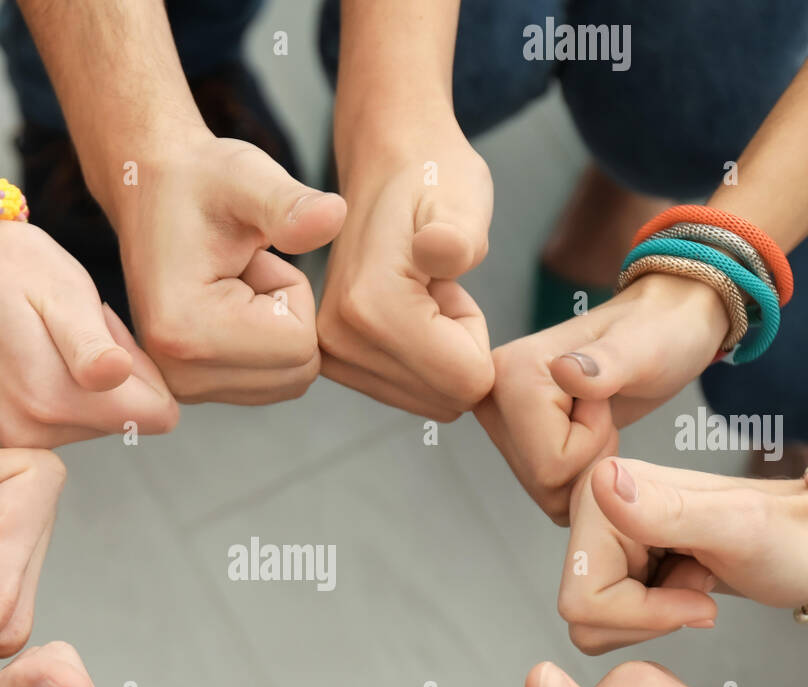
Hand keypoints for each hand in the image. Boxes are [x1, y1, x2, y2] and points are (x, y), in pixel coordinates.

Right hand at [0, 221, 178, 445]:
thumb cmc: (7, 267)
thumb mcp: (60, 291)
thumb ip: (91, 343)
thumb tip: (117, 375)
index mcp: (56, 402)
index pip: (157, 413)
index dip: (142, 369)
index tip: (102, 333)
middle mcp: (37, 435)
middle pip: (129, 417)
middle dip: (114, 372)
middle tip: (71, 326)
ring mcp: (21, 439)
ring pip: (103, 418)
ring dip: (91, 376)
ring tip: (50, 333)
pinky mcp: (13, 434)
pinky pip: (73, 418)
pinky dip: (69, 385)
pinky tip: (39, 350)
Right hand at [110, 133, 346, 403]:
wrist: (152, 194)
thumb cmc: (201, 182)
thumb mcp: (247, 178)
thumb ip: (290, 204)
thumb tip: (335, 215)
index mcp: (185, 332)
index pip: (300, 343)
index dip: (293, 289)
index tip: (250, 256)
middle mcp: (177, 376)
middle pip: (298, 371)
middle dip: (290, 315)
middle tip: (245, 271)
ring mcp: (182, 389)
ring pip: (289, 380)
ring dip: (280, 330)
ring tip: (235, 284)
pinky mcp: (193, 390)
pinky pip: (272, 383)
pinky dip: (267, 346)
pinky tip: (230, 307)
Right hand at [319, 118, 493, 418]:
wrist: (385, 166)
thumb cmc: (433, 179)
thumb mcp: (462, 197)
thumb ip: (459, 235)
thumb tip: (440, 250)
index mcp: (371, 307)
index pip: (465, 381)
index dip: (476, 336)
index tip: (451, 285)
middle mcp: (339, 341)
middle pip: (445, 399)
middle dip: (458, 351)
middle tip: (438, 290)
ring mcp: (330, 355)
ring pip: (427, 400)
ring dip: (440, 354)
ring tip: (421, 295)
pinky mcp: (331, 361)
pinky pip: (406, 393)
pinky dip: (419, 360)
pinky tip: (406, 312)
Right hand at [477, 274, 727, 522]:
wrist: (660, 329)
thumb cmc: (658, 332)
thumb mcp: (646, 346)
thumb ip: (608, 361)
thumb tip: (566, 372)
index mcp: (510, 372)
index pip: (548, 465)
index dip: (592, 443)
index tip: (605, 400)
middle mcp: (491, 395)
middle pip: (540, 481)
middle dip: (587, 460)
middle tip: (605, 411)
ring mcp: (499, 416)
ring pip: (542, 488)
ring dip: (586, 465)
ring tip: (599, 418)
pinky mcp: (510, 432)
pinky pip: (546, 485)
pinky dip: (578, 469)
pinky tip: (587, 432)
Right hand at [558, 457, 807, 653]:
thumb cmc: (792, 538)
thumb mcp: (737, 527)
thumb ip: (666, 510)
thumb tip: (601, 480)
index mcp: (604, 493)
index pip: (581, 598)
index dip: (643, 613)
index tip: (701, 589)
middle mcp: (594, 510)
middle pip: (581, 612)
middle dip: (648, 615)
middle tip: (700, 581)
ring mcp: (605, 538)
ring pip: (592, 621)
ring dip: (653, 617)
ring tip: (697, 580)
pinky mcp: (618, 562)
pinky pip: (610, 619)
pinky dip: (655, 616)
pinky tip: (689, 585)